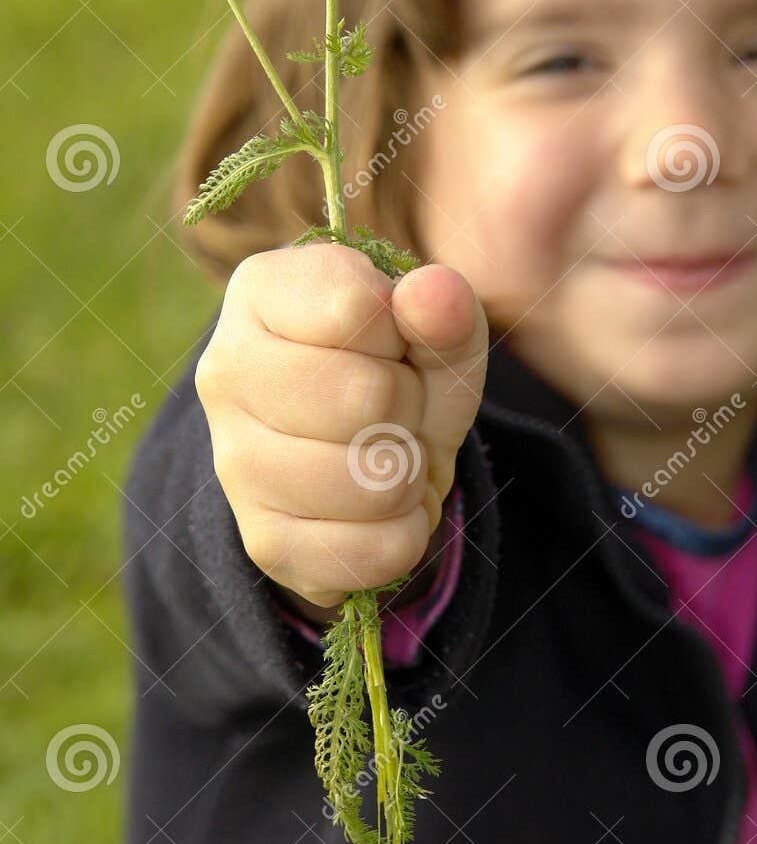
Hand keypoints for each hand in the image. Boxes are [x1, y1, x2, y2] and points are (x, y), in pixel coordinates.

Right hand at [194, 242, 487, 611]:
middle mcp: (225, 371)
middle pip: (366, 397)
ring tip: (384, 454)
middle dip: (410, 407)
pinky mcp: (262, 541)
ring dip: (408, 473)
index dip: (401, 332)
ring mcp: (234, 462)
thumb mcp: (436, 332)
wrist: (368, 457)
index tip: (387, 341)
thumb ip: (444, 309)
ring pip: (372, 483)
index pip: (356, 308)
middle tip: (392, 408)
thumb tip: (432, 293)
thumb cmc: (399, 370)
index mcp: (260, 291)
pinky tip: (376, 509)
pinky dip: (402, 534)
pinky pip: (371, 552)